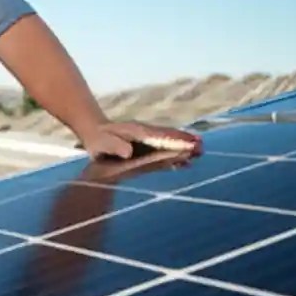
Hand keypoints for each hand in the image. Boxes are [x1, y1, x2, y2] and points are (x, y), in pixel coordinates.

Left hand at [78, 121, 201, 159]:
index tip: (189, 144)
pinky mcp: (145, 147)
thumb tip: (128, 151)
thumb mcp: (103, 141)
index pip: (160, 136)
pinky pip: (162, 151)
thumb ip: (115, 145)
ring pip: (168, 142)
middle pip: (169, 137)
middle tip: (201, 147)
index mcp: (137, 132)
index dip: (174, 140)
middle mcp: (146, 134)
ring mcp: (147, 140)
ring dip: (183, 147)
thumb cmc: (99, 139)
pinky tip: (184, 163)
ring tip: (199, 152)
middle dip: (184, 142)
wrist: (95, 133)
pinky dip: (173, 155)